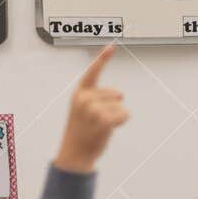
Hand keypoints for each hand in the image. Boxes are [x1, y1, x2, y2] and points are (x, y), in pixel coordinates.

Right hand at [54, 46, 128, 173]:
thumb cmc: (82, 131)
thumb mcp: (84, 110)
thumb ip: (98, 98)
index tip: (112, 45)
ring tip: (101, 126)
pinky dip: (121, 122)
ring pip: (121, 106)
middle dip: (115, 106)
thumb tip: (120, 94)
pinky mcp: (101, 120)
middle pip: (117, 94)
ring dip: (117, 117)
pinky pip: (123, 115)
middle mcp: (84, 98)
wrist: (74, 153)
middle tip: (99, 120)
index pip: (93, 72)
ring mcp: (92, 109)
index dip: (103, 58)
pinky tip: (109, 129)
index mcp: (80, 93)